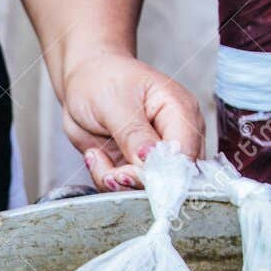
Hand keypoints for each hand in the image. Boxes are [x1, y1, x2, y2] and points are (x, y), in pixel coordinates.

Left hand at [58, 52, 204, 190]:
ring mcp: (158, 155)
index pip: (185, 155)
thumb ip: (133, 133)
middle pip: (172, 179)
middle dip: (135, 182)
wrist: (84, 81)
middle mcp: (176, 136)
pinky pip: (127, 188)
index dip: (160, 174)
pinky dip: (107, 180)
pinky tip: (96, 157)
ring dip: (117, 182)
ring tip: (97, 157)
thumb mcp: (114, 103)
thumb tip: (150, 159)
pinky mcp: (138, 167)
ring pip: (148, 189)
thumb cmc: (102, 81)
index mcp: (180, 111)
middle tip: (110, 170)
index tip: (125, 173)